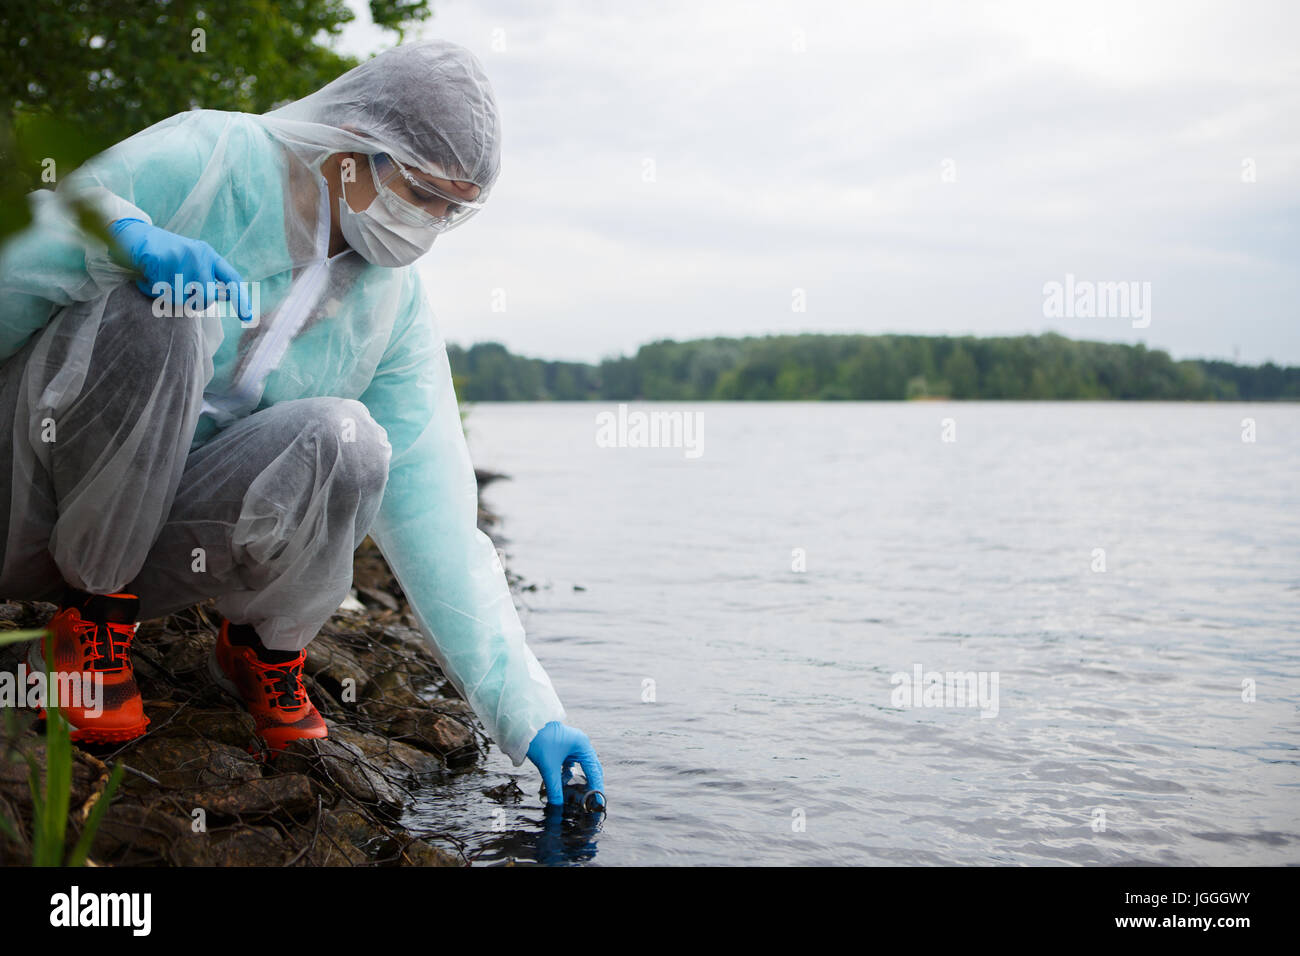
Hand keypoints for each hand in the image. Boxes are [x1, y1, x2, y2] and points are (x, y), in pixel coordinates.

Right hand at [110, 218, 250, 319]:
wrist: (135, 235)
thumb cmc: (166, 254)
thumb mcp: (192, 261)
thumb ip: (209, 278)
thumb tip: (227, 297)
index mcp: (208, 254)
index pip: (231, 279)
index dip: (241, 298)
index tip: (249, 317)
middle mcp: (198, 255)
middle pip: (206, 297)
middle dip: (193, 302)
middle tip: (178, 291)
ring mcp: (180, 257)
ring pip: (181, 299)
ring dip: (167, 296)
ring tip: (160, 279)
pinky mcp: (161, 260)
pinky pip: (160, 292)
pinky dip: (151, 290)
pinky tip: (148, 277)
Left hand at [526, 721, 605, 809]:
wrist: (526, 726)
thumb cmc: (540, 741)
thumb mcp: (548, 767)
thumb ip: (555, 788)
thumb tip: (557, 804)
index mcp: (583, 746)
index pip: (594, 770)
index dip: (596, 787)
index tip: (598, 801)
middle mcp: (581, 744)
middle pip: (591, 767)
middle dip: (591, 783)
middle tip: (591, 801)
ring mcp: (573, 745)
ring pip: (580, 766)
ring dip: (578, 779)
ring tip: (578, 794)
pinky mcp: (564, 747)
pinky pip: (571, 763)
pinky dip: (568, 773)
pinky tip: (563, 782)